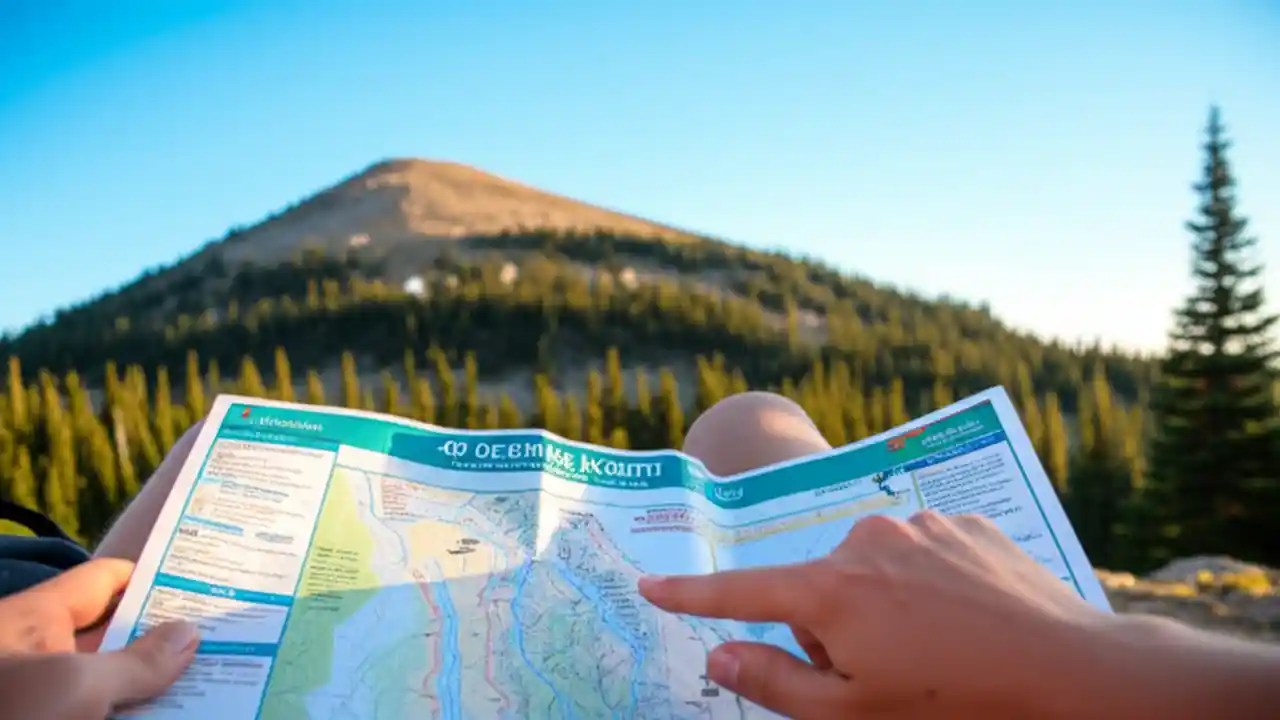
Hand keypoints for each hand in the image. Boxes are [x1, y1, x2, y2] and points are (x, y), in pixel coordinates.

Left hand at [0, 558, 198, 719]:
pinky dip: (125, 711)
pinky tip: (172, 713)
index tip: (204, 585)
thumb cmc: (11, 714)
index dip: (152, 576)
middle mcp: (34, 653)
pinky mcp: (46, 719)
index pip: (103, 580)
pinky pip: (94, 712)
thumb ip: (139, 661)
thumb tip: (190, 632)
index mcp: (33, 619)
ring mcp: (37, 697)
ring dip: (150, 686)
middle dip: (162, 638)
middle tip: (220, 639)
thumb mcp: (77, 689)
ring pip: (106, 683)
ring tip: (210, 683)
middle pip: (111, 634)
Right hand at [639, 511, 1109, 718]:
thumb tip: (718, 653)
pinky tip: (966, 619)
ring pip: (871, 571)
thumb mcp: (851, 716)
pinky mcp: (965, 523)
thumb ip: (773, 683)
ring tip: (938, 648)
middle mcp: (866, 540)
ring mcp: (920, 525)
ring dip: (883, 606)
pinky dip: (927, 585)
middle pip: (818, 590)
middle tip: (886, 675)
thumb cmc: (955, 707)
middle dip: (834, 630)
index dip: (692, 595)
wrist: (1075, 676)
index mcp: (831, 590)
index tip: (651, 585)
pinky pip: (920, 553)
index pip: (742, 592)